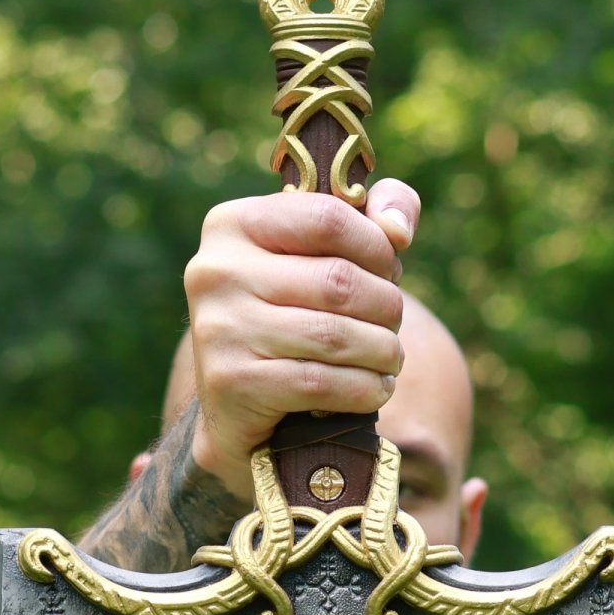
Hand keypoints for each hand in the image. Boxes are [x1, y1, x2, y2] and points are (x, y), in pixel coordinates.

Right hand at [182, 179, 418, 497]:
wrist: (236, 402)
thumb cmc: (292, 312)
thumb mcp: (321, 251)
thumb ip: (372, 211)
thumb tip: (398, 230)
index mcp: (232, 225)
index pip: (328, 218)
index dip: (376, 247)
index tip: (388, 271)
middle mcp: (215, 271)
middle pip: (338, 280)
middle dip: (385, 306)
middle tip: (391, 324)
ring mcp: (218, 328)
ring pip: (334, 335)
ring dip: (382, 351)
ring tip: (390, 358)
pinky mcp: (231, 382)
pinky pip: (320, 383)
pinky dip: (363, 388)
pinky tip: (376, 388)